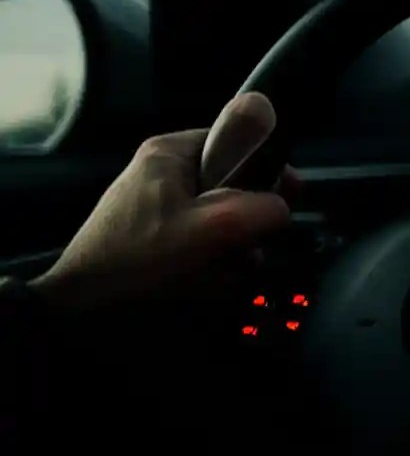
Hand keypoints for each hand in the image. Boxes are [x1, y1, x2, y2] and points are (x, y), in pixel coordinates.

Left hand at [31, 93, 291, 312]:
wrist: (80, 314)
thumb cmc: (140, 259)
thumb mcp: (210, 228)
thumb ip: (259, 209)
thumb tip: (283, 208)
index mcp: (170, 152)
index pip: (237, 141)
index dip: (266, 168)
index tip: (284, 198)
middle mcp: (163, 173)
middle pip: (233, 183)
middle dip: (248, 217)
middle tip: (250, 245)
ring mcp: (157, 208)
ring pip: (221, 217)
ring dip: (233, 245)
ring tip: (227, 269)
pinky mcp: (154, 240)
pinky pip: (202, 240)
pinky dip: (213, 260)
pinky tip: (209, 280)